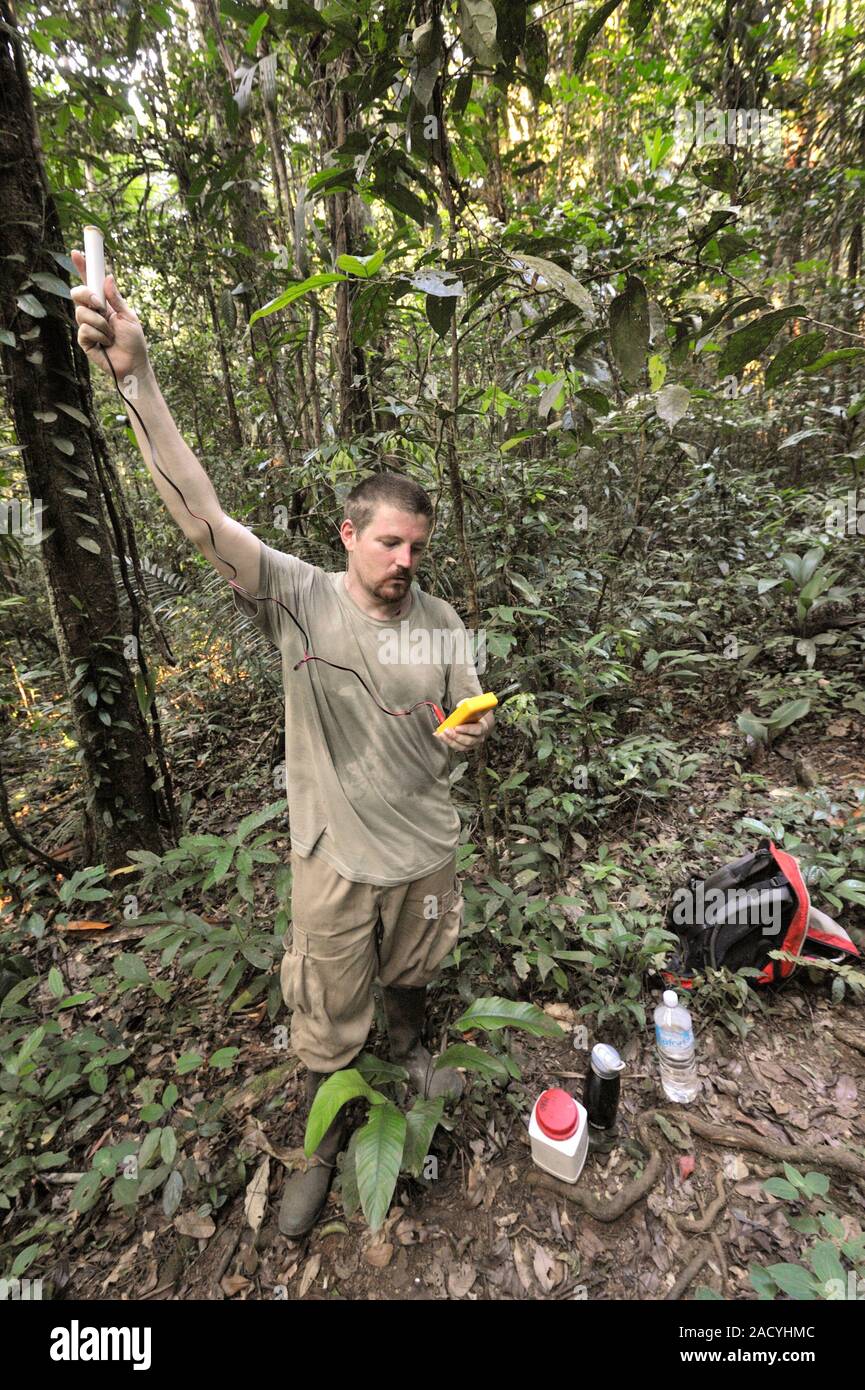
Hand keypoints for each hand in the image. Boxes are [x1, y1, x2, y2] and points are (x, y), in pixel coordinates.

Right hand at [70, 250, 149, 383]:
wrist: (133, 364)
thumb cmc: (134, 342)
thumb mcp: (128, 316)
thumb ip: (116, 298)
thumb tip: (109, 277)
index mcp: (104, 303)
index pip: (90, 282)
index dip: (83, 267)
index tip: (77, 252)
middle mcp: (93, 312)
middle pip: (77, 293)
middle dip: (87, 295)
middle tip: (100, 304)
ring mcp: (86, 325)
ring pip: (81, 312)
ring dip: (100, 322)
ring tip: (111, 334)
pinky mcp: (84, 340)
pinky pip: (84, 330)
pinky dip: (99, 335)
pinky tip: (106, 343)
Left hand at [434, 706, 493, 752]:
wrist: (475, 722)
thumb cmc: (473, 715)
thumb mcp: (471, 707)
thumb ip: (466, 705)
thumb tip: (458, 706)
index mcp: (482, 727)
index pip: (476, 730)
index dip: (467, 729)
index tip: (457, 727)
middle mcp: (479, 738)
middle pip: (468, 740)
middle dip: (456, 736)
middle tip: (447, 730)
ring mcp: (472, 744)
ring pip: (461, 746)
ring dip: (450, 740)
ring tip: (442, 734)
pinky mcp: (465, 747)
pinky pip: (456, 747)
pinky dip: (447, 741)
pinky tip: (440, 736)